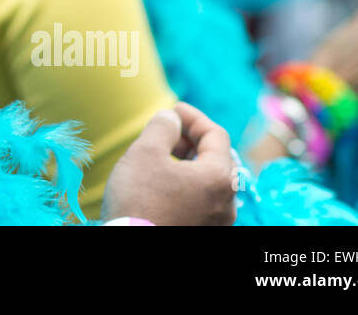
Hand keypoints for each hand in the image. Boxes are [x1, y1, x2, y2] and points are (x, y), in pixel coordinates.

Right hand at [102, 102, 235, 225]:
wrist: (130, 246)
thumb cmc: (139, 199)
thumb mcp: (145, 152)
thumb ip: (163, 126)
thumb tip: (171, 118)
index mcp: (219, 177)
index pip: (216, 135)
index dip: (193, 117)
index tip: (172, 109)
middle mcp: (227, 202)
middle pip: (216, 159)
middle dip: (192, 140)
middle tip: (167, 131)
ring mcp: (218, 222)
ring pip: (209, 182)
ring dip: (189, 163)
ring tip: (162, 156)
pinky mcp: (204, 233)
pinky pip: (202, 201)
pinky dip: (188, 184)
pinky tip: (164, 183)